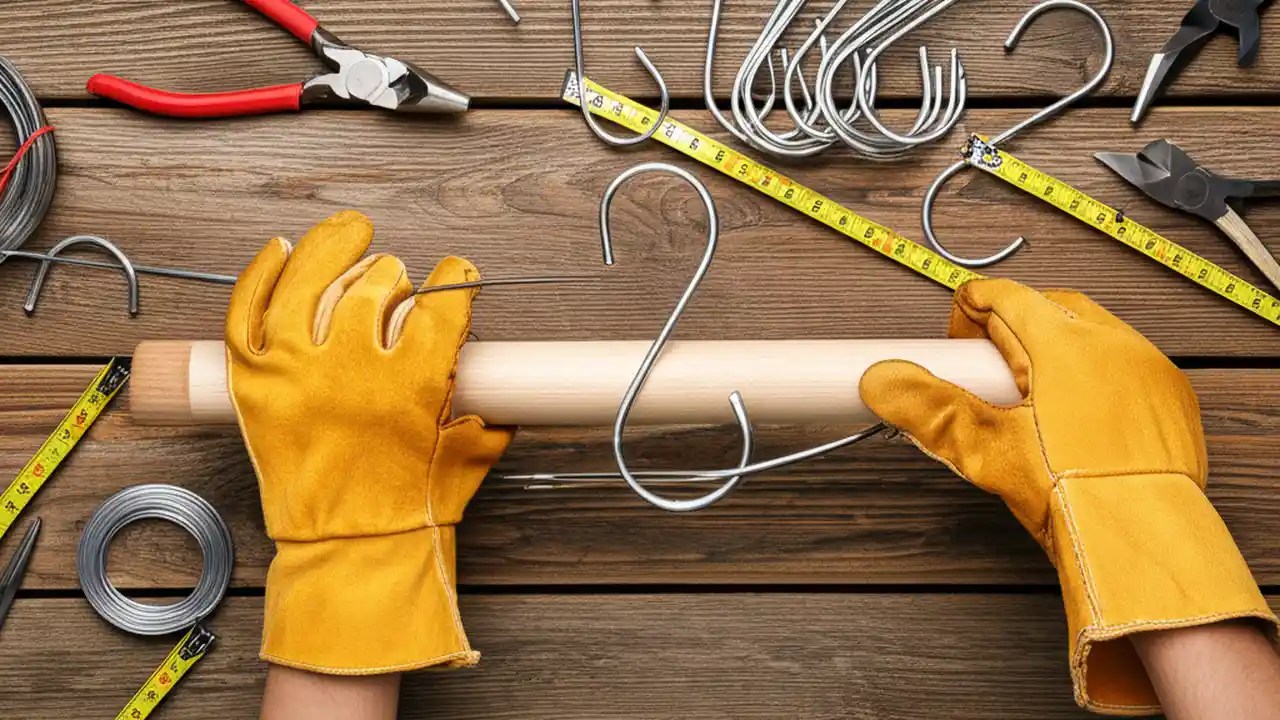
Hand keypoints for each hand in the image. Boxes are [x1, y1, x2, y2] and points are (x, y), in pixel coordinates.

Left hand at [226, 211, 511, 673]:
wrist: (347, 549)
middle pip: (374, 287)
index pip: (439, 306)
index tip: (457, 274)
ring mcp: (292, 376)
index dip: (455, 279)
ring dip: (333, 249)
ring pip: (307, 282)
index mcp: (409, 390)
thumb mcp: (467, 453)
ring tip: (351, 233)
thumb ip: (486, 408)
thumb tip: (502, 377)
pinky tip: (281, 249)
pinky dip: (261, 274)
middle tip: (396, 279)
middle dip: (394, 275)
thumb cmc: (407, 509)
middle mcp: (348, 375)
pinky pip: (247, 311)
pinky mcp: (253, 385)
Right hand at [859, 278, 1276, 713]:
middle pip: (1048, 306)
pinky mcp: (1172, 399)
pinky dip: (1097, 374)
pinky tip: (1077, 415)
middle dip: (1012, 326)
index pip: (1004, 296)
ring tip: (1030, 394)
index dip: (968, 314)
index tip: (955, 344)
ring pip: (1092, 332)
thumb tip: (882, 381)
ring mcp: (1149, 369)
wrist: (1144, 544)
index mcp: (1066, 343)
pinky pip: (1126, 363)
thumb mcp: (984, 451)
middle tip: (987, 369)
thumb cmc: (1074, 498)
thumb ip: (928, 408)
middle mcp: (1114, 343)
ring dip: (1057, 347)